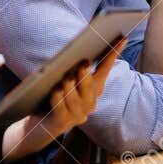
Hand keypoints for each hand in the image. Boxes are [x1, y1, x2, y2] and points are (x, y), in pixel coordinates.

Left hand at [1, 38, 124, 161]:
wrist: (40, 125)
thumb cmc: (54, 96)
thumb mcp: (67, 81)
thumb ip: (74, 69)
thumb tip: (79, 55)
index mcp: (93, 89)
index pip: (105, 69)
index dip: (113, 54)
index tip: (122, 38)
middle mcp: (89, 103)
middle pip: (90, 86)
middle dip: (86, 75)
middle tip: (82, 62)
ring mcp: (78, 114)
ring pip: (75, 98)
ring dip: (70, 86)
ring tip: (66, 76)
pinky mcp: (63, 122)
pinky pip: (61, 108)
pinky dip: (58, 98)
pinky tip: (55, 90)